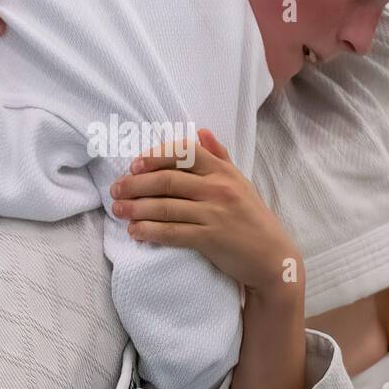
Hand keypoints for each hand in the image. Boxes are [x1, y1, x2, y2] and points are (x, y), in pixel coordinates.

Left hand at [109, 128, 303, 297]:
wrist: (272, 257)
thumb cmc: (252, 217)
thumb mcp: (240, 182)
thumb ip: (219, 156)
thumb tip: (201, 131)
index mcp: (222, 171)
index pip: (184, 153)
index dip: (155, 156)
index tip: (135, 164)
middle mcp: (218, 189)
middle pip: (167, 180)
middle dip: (135, 184)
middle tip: (116, 188)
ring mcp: (214, 214)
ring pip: (166, 207)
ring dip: (136, 208)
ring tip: (118, 210)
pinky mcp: (210, 239)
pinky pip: (173, 232)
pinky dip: (150, 231)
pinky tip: (135, 232)